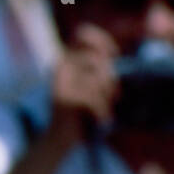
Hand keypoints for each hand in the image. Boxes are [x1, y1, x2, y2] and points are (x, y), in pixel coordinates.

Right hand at [49, 23, 118, 141]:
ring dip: (106, 99)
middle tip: (112, 96)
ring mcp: (60, 82)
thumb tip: (114, 58)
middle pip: (99, 61)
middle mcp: (59, 66)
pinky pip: (94, 99)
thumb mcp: (91, 85)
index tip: (113, 54)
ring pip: (99, 81)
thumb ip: (100, 69)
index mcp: (65, 59)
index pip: (83, 33)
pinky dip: (102, 112)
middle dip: (110, 81)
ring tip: (101, 111)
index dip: (102, 41)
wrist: (59, 140)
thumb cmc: (81, 111)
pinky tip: (98, 121)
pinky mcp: (63, 99)